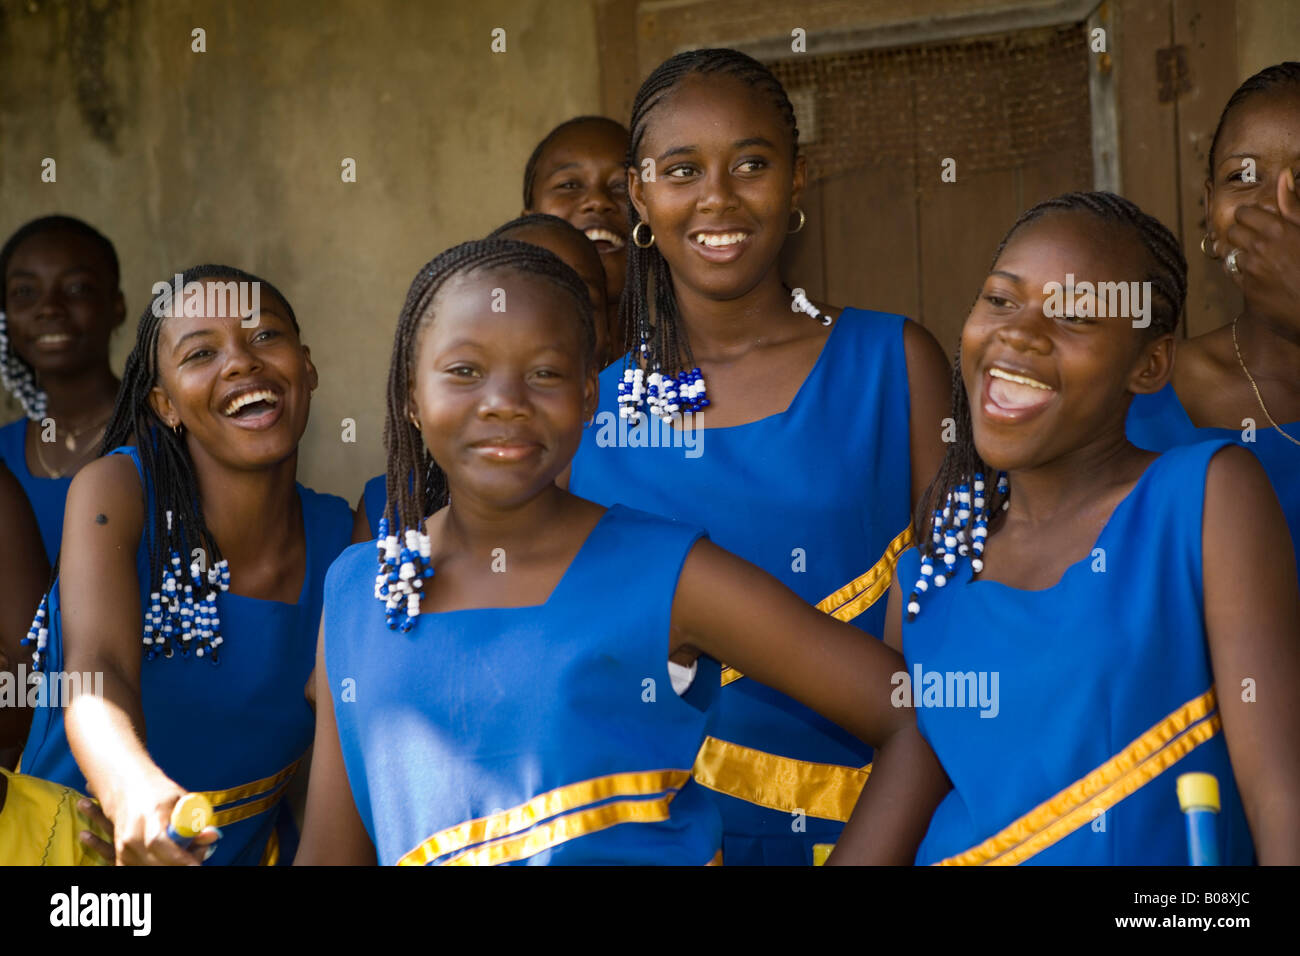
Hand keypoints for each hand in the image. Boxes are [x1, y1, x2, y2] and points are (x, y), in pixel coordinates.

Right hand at [99, 779, 220, 865]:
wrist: (127, 791)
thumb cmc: (160, 795)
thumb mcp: (182, 799)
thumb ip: (197, 819)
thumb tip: (212, 837)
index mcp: (149, 815)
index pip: (159, 842)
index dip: (179, 857)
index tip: (197, 865)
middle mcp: (132, 836)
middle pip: (158, 863)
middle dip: (184, 863)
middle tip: (200, 850)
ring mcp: (123, 851)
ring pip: (154, 870)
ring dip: (175, 865)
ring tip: (185, 846)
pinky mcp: (121, 861)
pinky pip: (146, 871)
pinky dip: (162, 865)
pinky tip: (170, 854)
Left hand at [1225, 168, 1299, 322]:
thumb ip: (1294, 205)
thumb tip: (1283, 175)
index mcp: (1278, 230)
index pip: (1244, 213)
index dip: (1249, 215)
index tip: (1255, 218)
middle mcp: (1259, 249)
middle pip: (1233, 232)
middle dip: (1241, 232)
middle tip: (1255, 236)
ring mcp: (1251, 271)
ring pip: (1230, 253)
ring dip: (1239, 251)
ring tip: (1256, 255)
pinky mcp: (1247, 291)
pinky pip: (1232, 273)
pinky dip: (1238, 270)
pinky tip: (1254, 272)